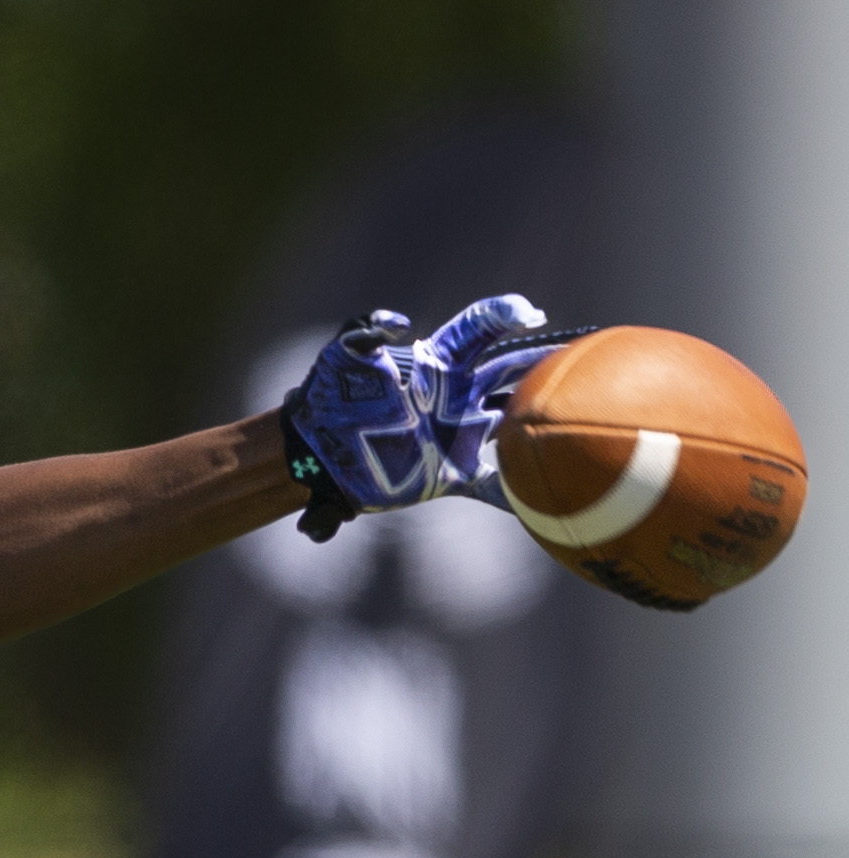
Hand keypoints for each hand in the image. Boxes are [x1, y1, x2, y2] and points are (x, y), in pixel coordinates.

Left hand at [283, 296, 582, 539]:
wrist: (315, 453)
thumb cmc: (328, 396)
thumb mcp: (342, 354)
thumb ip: (366, 330)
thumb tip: (397, 321)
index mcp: (437, 363)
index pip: (480, 330)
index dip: (504, 316)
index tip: (529, 315)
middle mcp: (457, 395)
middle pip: (514, 372)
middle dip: (549, 364)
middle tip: (587, 359)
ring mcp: (459, 434)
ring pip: (515, 424)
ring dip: (544, 421)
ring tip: (586, 417)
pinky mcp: (451, 473)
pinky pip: (494, 484)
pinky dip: (518, 492)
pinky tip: (551, 498)